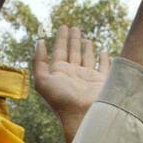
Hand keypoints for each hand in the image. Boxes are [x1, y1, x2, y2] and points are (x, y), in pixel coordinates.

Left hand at [33, 27, 110, 142]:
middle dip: (73, 39)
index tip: (63, 26)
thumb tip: (39, 43)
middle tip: (74, 27)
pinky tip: (103, 52)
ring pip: (87, 57)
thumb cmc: (61, 101)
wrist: (82, 116)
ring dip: (86, 48)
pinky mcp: (102, 81)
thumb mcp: (42, 81)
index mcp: (60, 72)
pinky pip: (104, 67)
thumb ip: (39, 62)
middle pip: (73, 52)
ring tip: (86, 38)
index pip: (60, 51)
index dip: (61, 38)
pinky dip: (104, 59)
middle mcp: (74, 74)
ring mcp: (88, 77)